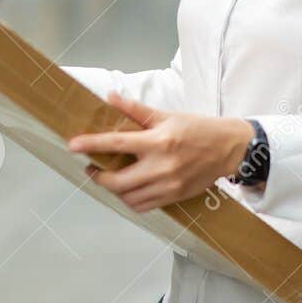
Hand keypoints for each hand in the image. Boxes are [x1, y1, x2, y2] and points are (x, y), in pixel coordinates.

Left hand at [67, 92, 252, 212]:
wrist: (229, 149)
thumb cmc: (198, 129)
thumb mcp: (167, 115)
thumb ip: (136, 110)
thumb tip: (111, 97)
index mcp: (158, 141)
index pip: (116, 144)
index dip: (91, 145)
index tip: (72, 145)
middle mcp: (161, 166)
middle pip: (117, 181)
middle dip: (99, 177)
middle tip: (92, 168)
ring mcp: (168, 185)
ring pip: (128, 197)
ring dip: (113, 190)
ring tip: (110, 178)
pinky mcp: (174, 197)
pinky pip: (143, 206)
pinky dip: (130, 200)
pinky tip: (128, 189)